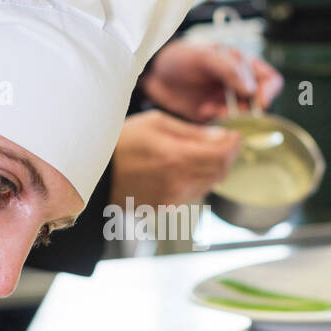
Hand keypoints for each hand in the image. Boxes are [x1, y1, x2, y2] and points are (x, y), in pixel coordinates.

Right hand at [111, 110, 240, 206]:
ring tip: (204, 152)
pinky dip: (198, 179)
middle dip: (227, 155)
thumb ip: (192, 132)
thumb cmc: (120, 143)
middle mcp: (179, 183)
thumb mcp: (155, 123)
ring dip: (214, 168)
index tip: (235, 134)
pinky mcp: (167, 207)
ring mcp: (173, 198)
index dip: (234, 144)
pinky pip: (194, 192)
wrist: (96, 175)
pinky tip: (186, 167)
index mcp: (178, 158)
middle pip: (221, 172)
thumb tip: (219, 136)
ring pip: (209, 184)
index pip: (223, 155)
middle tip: (224, 142)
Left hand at [140, 40, 282, 120]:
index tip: (259, 101)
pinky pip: (227, 125)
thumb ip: (228, 69)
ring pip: (243, 117)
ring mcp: (227, 101)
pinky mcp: (215, 116)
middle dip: (247, 109)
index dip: (269, 91)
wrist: (154, 74)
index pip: (270, 80)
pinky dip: (219, 122)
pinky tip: (203, 111)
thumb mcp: (204, 56)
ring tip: (209, 108)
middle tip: (229, 109)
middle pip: (259, 103)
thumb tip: (251, 90)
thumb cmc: (180, 58)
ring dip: (231, 116)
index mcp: (242, 65)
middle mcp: (239, 84)